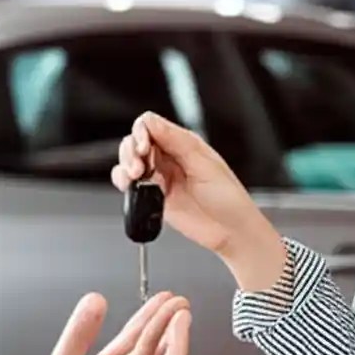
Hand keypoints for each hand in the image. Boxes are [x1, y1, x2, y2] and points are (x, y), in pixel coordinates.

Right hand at [111, 112, 287, 289]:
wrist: (231, 232)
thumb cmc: (229, 199)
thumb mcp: (205, 163)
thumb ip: (177, 141)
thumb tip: (151, 122)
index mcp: (184, 144)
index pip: (151, 126)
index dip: (142, 133)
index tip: (144, 148)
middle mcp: (170, 158)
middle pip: (136, 142)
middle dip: (131, 151)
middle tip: (139, 166)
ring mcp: (161, 177)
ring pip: (130, 161)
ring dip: (126, 166)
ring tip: (135, 176)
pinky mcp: (154, 197)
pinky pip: (130, 184)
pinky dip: (124, 182)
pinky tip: (131, 186)